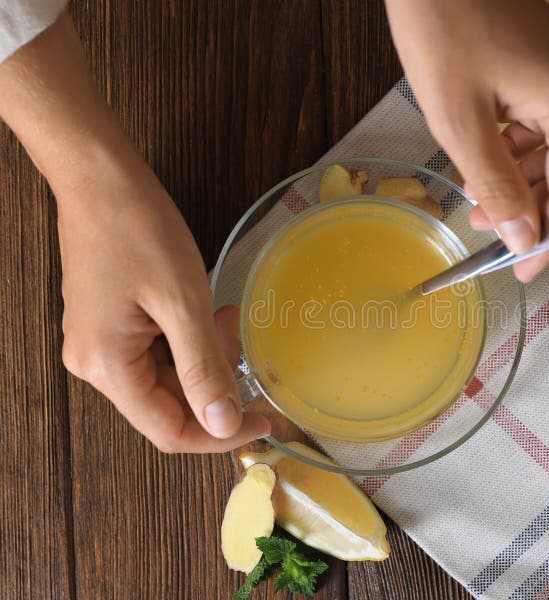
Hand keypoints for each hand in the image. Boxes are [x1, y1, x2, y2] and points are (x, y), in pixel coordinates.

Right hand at [0, 12, 268, 451]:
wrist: (99, 178)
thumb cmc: (138, 231)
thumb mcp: (183, 303)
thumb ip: (204, 369)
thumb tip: (223, 424)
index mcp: (107, 367)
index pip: (170, 431)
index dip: (221, 435)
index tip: (263, 420)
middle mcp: (96, 365)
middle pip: (168, 407)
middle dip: (217, 390)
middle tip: (254, 365)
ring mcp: (100, 343)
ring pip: (166, 378)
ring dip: (207, 360)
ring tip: (232, 324)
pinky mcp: (110, 323)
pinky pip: (157, 352)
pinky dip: (190, 341)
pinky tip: (212, 315)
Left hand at [385, 0, 548, 280]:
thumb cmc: (441, 29)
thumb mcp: (461, 121)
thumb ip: (498, 185)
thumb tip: (525, 238)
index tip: (520, 272)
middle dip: (536, 211)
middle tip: (491, 231)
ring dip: (527, 183)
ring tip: (478, 198)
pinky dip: (523, 151)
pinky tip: (487, 158)